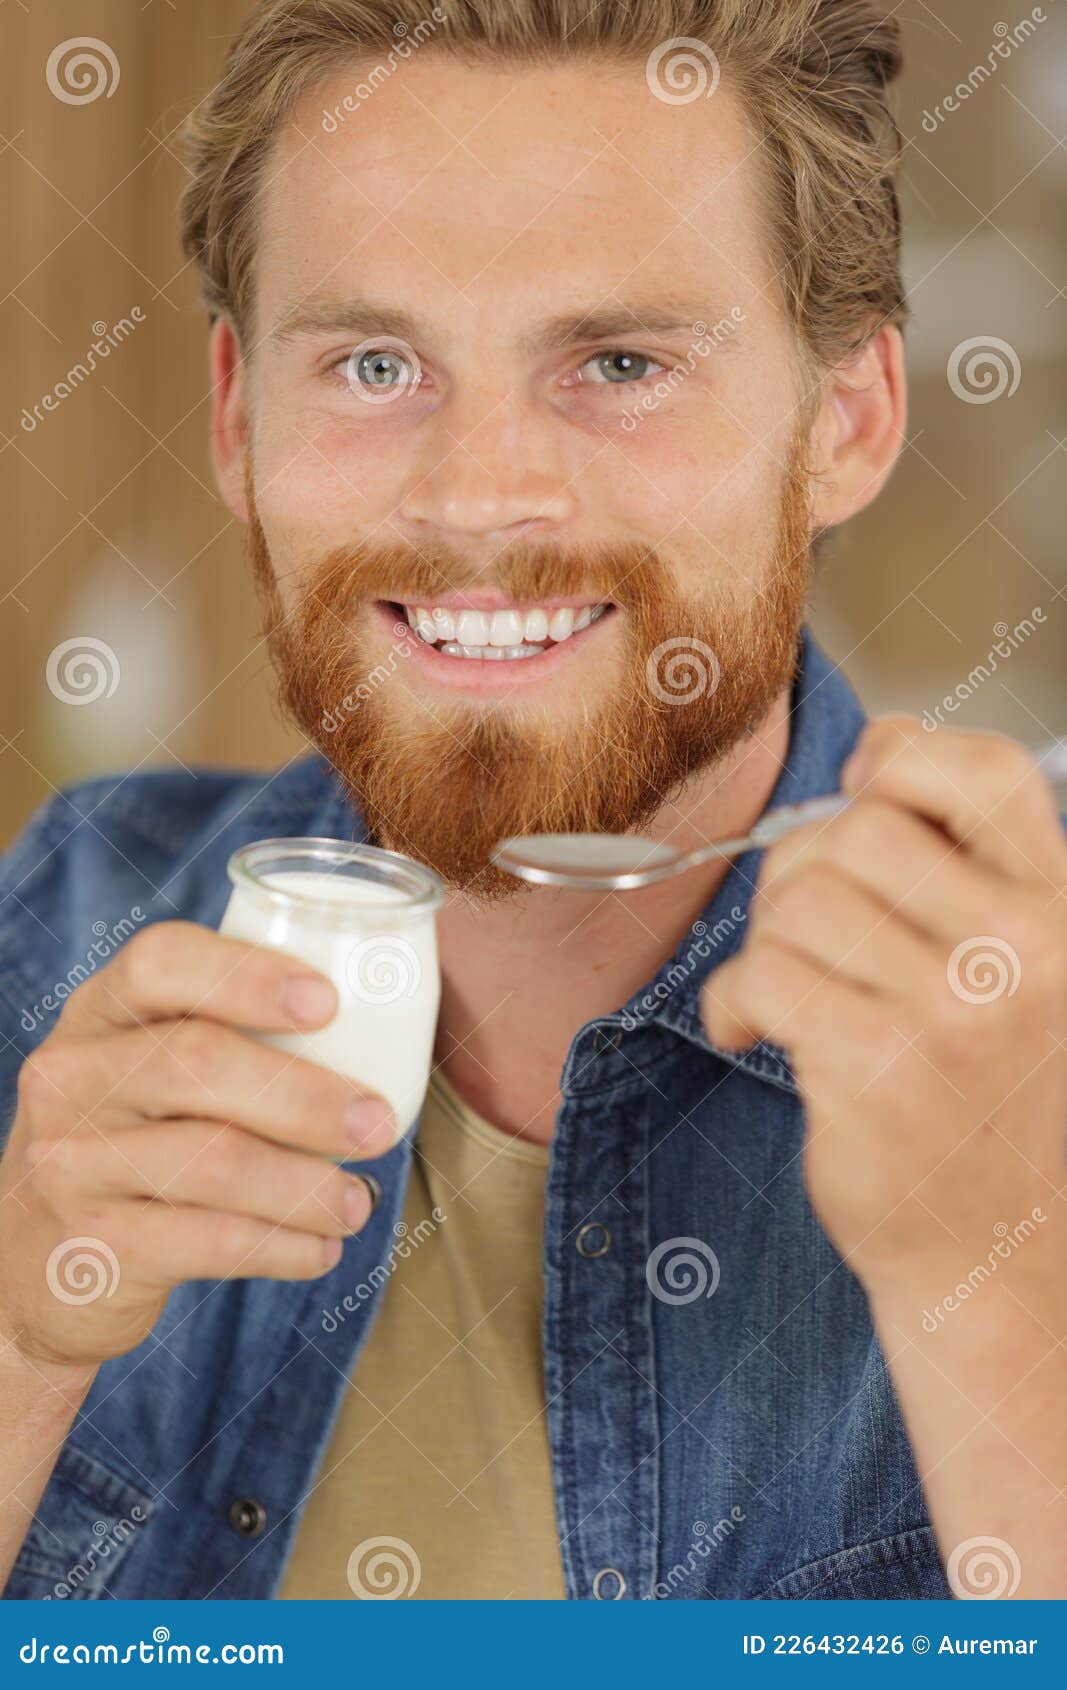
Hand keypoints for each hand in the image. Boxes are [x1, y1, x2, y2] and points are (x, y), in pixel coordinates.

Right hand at [0, 922, 393, 1370]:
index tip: (328, 1002)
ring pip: (212, 1162)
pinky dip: (281, 1246)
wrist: (32, 1266)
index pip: (159, 962)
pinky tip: (320, 1249)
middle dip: (306, 1096)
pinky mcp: (92, 1246)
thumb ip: (227, 1039)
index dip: (247, 974)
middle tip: (378, 1124)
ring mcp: (72, 1162)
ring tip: (358, 1202)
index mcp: (99, 1012)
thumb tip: (383, 1029)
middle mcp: (72, 1076)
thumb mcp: (145, 1072)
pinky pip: (209, 1241)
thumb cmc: (131, 1143)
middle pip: (198, 1062)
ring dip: (306, 1185)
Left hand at [701, 717, 1066, 1315]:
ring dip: (766, 939)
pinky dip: (732, 1000)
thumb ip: (962, 863)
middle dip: (802, 872)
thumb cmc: (985, 1102)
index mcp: (1058, 910)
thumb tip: (877, 748)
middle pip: (857, 830)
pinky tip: (754, 1030)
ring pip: (799, 898)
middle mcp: (1022, 950)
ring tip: (786, 992)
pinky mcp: (878, 1067)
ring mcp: (954, 1010)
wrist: (997, 1255)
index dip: (904, 762)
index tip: (862, 799)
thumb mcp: (1014, 970)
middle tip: (807, 934)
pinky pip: (763, 973)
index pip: (989, 771)